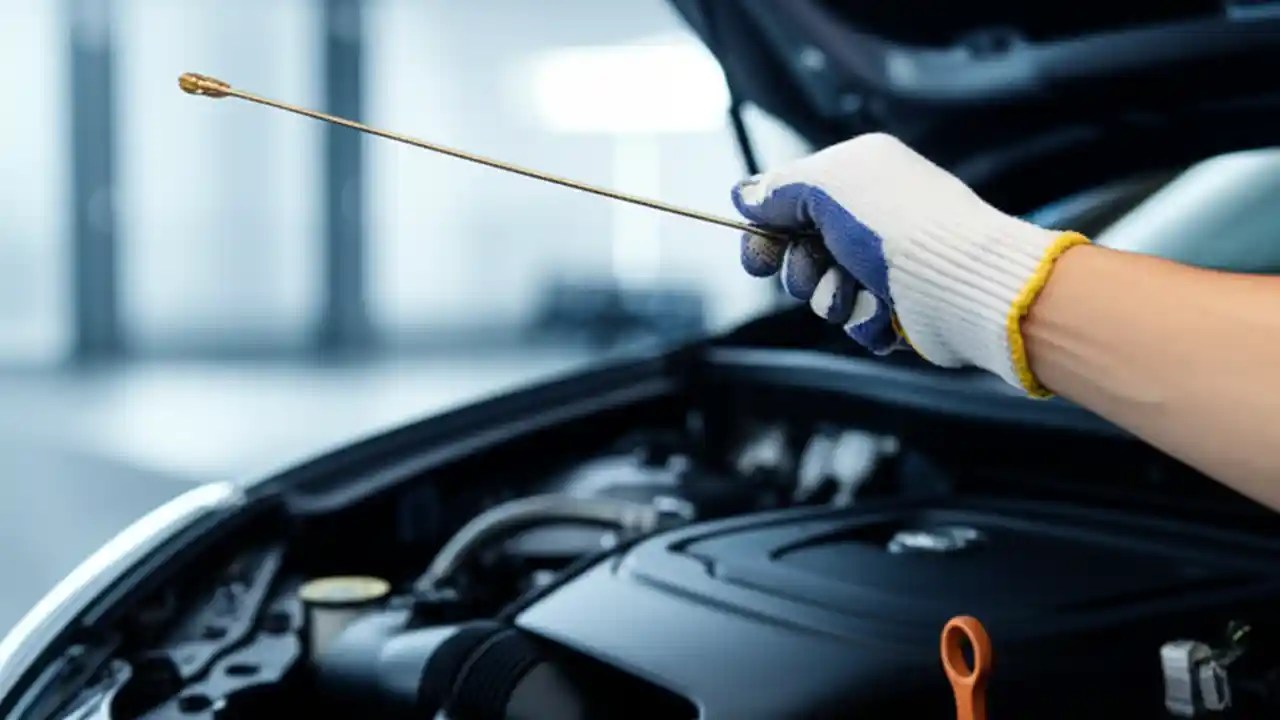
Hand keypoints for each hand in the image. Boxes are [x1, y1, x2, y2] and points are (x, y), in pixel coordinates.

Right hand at [731, 132, 1087, 396]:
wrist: (961, 281)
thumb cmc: (899, 225)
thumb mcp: (826, 185)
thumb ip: (778, 188)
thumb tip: (744, 194)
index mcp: (859, 175)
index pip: (790, 200)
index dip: (766, 231)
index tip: (757, 258)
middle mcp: (874, 216)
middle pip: (802, 252)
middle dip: (801, 270)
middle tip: (813, 271)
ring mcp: (888, 263)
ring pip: (826, 292)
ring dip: (832, 297)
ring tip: (859, 290)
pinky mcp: (901, 305)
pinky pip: (858, 319)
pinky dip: (865, 319)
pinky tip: (886, 309)